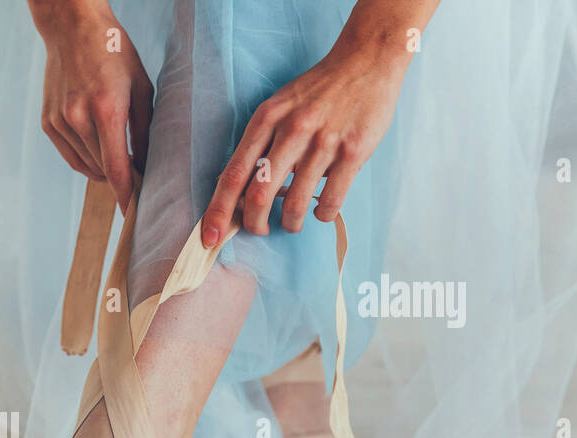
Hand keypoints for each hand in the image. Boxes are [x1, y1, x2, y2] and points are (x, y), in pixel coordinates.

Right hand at [30, 0, 153, 212]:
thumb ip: (144, 130)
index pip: (117, 168)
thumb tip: (147, 167)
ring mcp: (59, 121)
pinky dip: (87, 159)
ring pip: (87, 165)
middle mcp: (78, 118)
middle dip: (121, 179)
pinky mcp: (48, 123)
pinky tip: (98, 148)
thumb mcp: (141, 86)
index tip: (135, 215)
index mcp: (106, 108)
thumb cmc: (114, 53)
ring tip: (118, 155)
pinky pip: (71, 155)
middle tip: (138, 176)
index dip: (127, 195)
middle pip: (102, 170)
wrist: (72, 28)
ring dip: (103, 168)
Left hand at [200, 46, 406, 245]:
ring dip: (289, 224)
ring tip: (291, 223)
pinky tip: (319, 212)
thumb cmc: (317, 90)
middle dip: (253, 224)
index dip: (218, 211)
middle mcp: (292, 130)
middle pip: (258, 195)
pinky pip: (330, 200)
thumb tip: (240, 191)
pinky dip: (321, 215)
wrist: (366, 60)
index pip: (233, 175)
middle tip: (259, 230)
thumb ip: (259, 144)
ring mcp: (323, 141)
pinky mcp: (353, 151)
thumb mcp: (278, 107)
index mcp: (266, 120)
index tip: (210, 237)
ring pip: (294, 203)